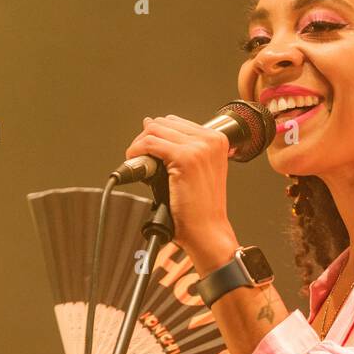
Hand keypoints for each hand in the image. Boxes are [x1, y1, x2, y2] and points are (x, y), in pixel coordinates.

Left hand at [124, 115, 237, 268]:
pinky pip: (149, 144)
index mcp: (217, 139)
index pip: (175, 122)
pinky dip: (137, 152)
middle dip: (145, 139)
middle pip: (162, 123)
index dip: (156, 135)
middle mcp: (210, 140)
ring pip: (153, 130)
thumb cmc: (201, 208)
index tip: (148, 152)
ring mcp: (199, 148)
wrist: (208, 231)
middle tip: (141, 160)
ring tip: (138, 164)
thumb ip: (179, 147)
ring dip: (139, 146)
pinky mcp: (185, 158)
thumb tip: (149, 124)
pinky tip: (137, 165)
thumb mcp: (196, 169)